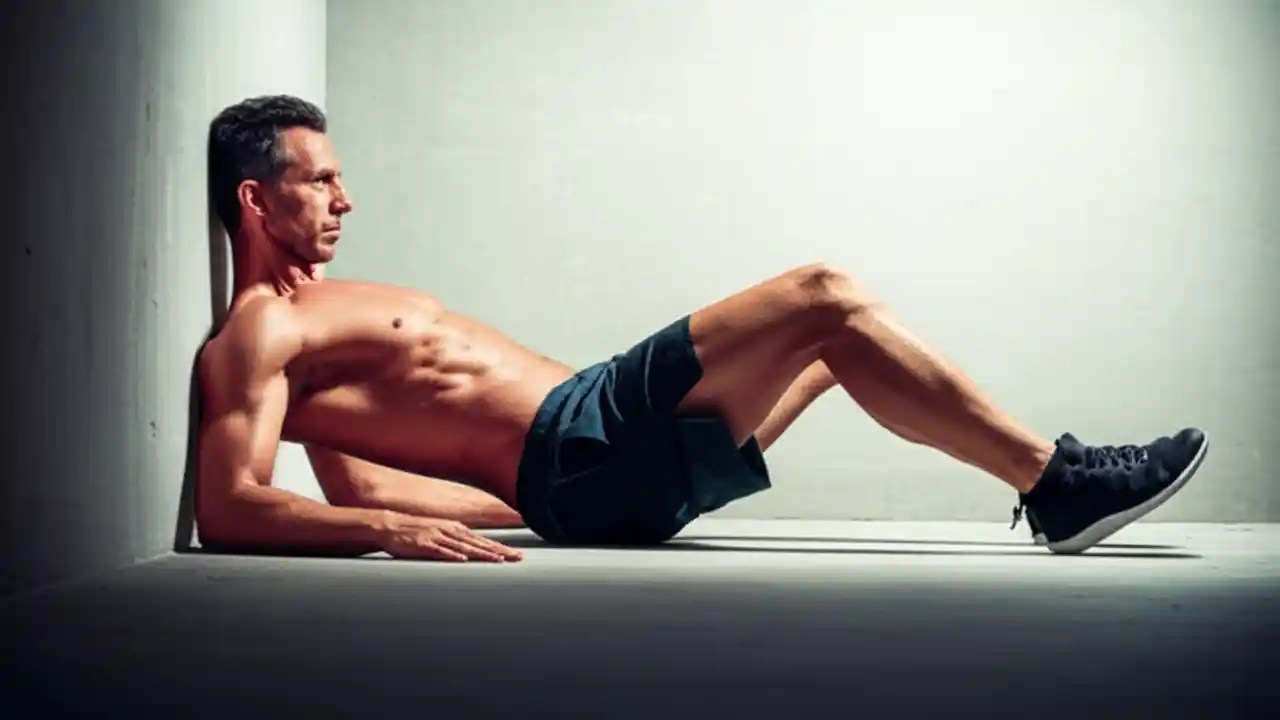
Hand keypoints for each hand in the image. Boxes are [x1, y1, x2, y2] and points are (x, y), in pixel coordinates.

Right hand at [378, 514, 523, 562]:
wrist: (390, 524)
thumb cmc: (414, 531)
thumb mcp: (439, 532)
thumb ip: (454, 540)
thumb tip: (469, 550)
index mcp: (455, 529)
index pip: (482, 540)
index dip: (500, 547)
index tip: (515, 555)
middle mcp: (450, 531)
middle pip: (479, 543)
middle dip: (500, 551)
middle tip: (517, 558)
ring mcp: (438, 536)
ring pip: (464, 547)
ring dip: (482, 554)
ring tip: (498, 561)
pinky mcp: (424, 544)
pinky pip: (440, 551)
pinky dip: (452, 555)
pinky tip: (463, 560)